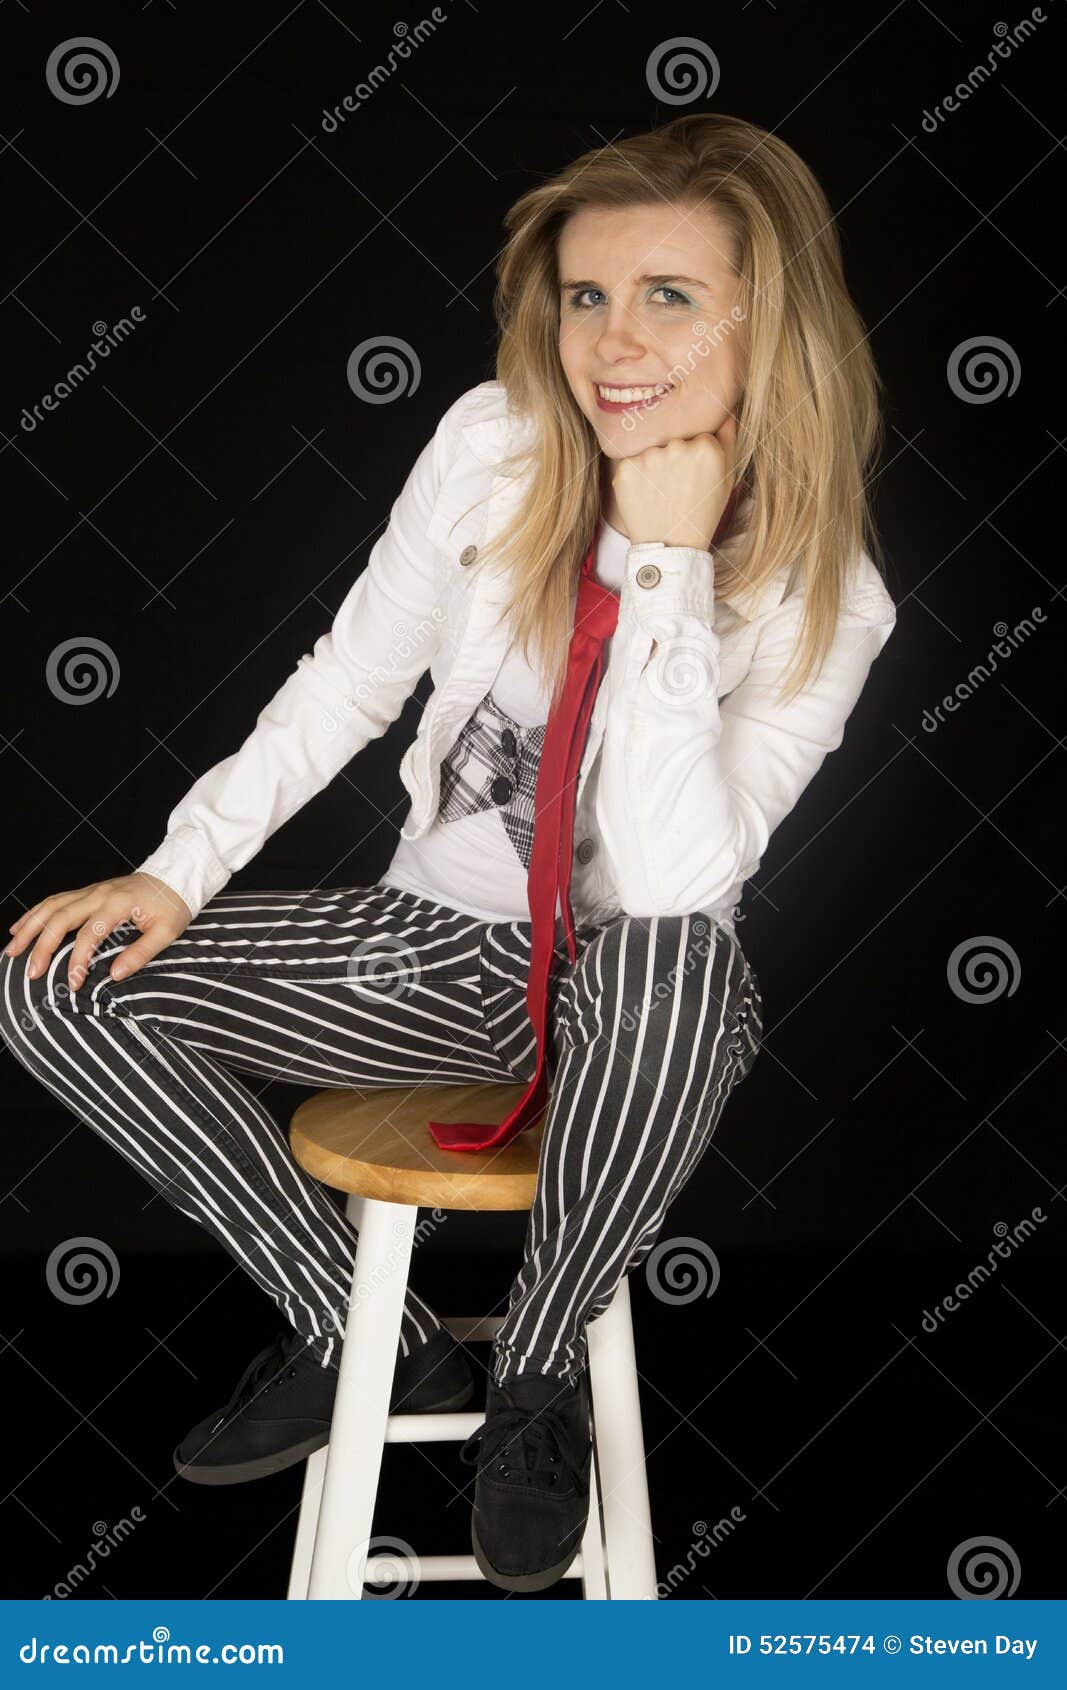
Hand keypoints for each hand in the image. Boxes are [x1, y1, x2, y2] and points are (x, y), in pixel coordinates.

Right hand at [4, 872, 192, 989]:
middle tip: (31, 973)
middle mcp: (98, 894)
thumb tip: (115, 975)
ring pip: (50, 906)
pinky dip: (35, 913)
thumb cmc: (173, 904)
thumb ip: (141, 953)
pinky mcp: (88, 891)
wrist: (176, 875)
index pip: (88, 935)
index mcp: (117, 904)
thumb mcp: (167, 931)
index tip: (73, 984)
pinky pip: (54, 900)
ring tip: (12, 951)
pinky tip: (20, 927)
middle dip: (41, 947)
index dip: (77, 961)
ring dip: (29, 928)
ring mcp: (90, 890)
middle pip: (59, 918)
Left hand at [610, 415, 736, 549]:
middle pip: (672, 438)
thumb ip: (728, 437)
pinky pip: (630, 461)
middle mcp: (677, 447)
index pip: (696, 434)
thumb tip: (725, 405)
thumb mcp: (726, 476)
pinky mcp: (626, 469)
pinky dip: (636, 475)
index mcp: (706, 447)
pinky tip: (645, 495)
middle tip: (676, 486)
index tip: (694, 476)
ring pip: (651, 448)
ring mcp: (649, 457)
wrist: (671, 547)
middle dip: (673, 456)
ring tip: (661, 492)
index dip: (694, 454)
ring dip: (653, 465)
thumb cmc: (702, 511)